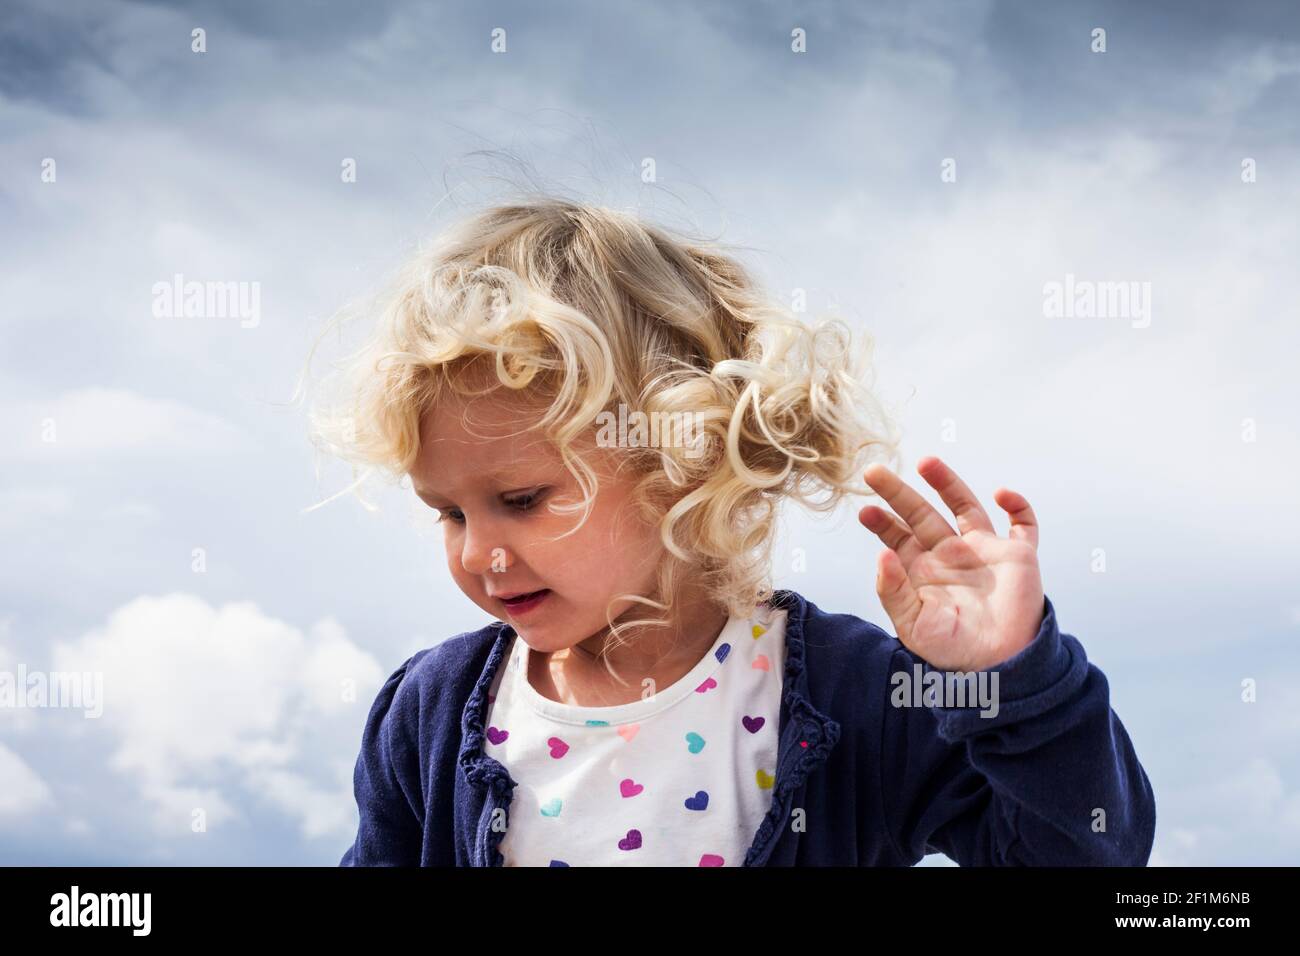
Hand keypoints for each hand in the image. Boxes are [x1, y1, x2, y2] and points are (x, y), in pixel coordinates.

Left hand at [859, 456, 1044, 672]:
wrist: (999, 668)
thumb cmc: (952, 652)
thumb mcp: (913, 626)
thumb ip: (893, 591)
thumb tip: (882, 554)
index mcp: (924, 571)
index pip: (898, 537)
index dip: (882, 521)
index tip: (864, 509)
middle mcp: (951, 555)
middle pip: (921, 514)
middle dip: (898, 493)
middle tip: (873, 472)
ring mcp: (984, 552)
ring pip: (965, 506)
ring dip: (947, 483)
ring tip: (925, 462)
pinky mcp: (1018, 557)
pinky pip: (1023, 525)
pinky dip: (1018, 507)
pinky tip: (1002, 494)